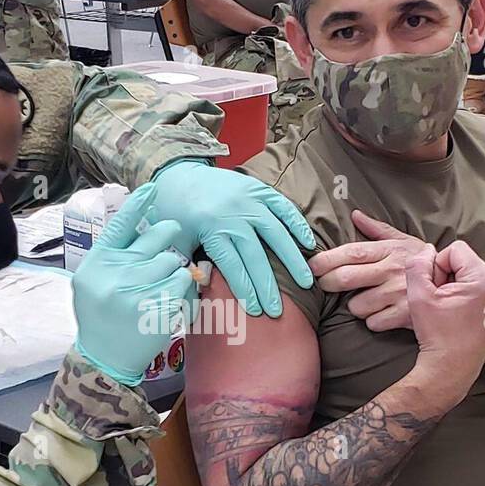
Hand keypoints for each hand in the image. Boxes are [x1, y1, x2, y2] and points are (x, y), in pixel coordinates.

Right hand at [72, 186, 194, 385]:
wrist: (105, 357)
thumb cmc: (102, 315)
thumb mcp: (95, 280)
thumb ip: (117, 255)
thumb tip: (147, 227)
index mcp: (97, 262)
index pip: (120, 224)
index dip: (138, 204)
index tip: (152, 188)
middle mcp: (115, 273)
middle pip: (158, 239)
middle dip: (169, 238)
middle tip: (169, 246)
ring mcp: (136, 290)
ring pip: (176, 262)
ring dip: (176, 273)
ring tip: (162, 290)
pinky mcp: (158, 308)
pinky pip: (184, 285)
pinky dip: (184, 294)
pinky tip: (170, 305)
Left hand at [148, 160, 315, 316]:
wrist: (179, 175)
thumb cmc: (176, 214)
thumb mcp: (176, 243)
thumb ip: (188, 271)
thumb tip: (197, 307)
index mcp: (211, 227)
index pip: (233, 265)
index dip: (245, 289)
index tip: (256, 310)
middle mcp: (233, 212)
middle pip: (256, 254)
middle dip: (268, 285)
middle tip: (278, 310)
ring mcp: (249, 199)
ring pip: (276, 232)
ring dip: (292, 259)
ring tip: (306, 282)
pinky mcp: (259, 189)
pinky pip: (283, 206)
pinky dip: (297, 224)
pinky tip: (308, 244)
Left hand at [309, 210, 429, 331]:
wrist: (455, 286)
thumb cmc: (423, 262)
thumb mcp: (404, 241)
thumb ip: (377, 230)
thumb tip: (355, 215)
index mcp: (389, 251)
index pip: (351, 252)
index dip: (327, 259)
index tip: (311, 266)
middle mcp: (391, 271)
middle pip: (346, 278)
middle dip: (328, 283)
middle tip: (325, 285)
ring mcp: (398, 294)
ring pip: (356, 305)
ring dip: (355, 305)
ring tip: (365, 300)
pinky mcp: (404, 316)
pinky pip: (372, 322)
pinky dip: (372, 321)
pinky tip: (381, 313)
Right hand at [405, 241, 484, 411]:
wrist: (452, 366)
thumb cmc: (437, 335)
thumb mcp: (418, 296)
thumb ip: (418, 266)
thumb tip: (427, 250)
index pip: (455, 249)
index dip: (437, 267)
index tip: (436, 291)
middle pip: (464, 258)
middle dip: (447, 275)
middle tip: (442, 301)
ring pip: (470, 269)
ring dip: (455, 282)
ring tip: (450, 307)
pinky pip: (478, 281)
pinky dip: (465, 290)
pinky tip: (458, 310)